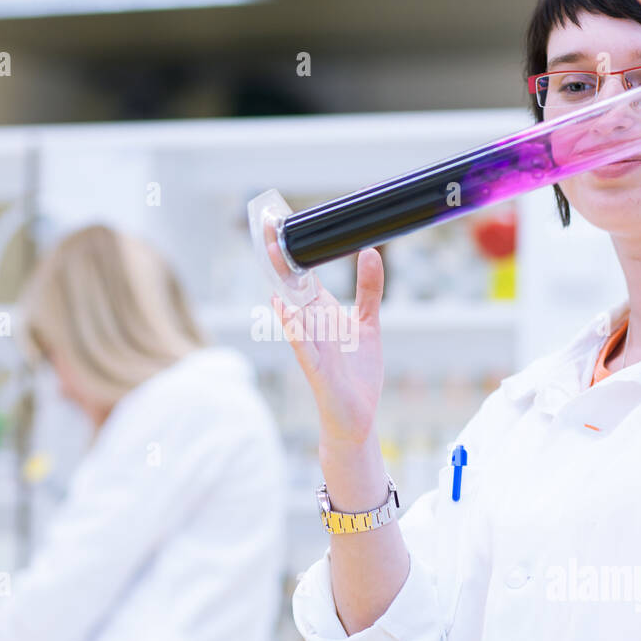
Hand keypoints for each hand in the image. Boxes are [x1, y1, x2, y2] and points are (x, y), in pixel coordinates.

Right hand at [269, 246, 385, 448]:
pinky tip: (283, 308)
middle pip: (291, 286)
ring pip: (292, 310)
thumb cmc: (357, 372)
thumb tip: (371, 252)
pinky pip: (301, 345)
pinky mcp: (315, 369)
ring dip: (282, 284)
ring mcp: (310, 346)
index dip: (293, 251)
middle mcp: (311, 326)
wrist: (357, 417)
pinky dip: (293, 326)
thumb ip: (368, 290)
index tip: (283, 223)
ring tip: (273, 255)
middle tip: (270, 227)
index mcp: (321, 313)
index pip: (302, 276)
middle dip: (281, 259)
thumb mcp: (368, 325)